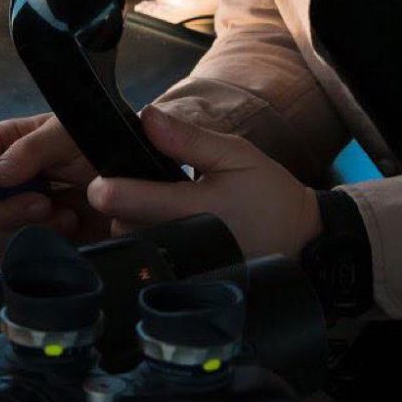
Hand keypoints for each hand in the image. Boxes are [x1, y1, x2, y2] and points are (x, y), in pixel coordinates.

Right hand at [0, 113, 108, 258]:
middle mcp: (6, 182)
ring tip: (67, 219)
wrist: (135, 181)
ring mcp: (17, 216)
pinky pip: (10, 261)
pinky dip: (31, 256)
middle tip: (43, 205)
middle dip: (2, 211)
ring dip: (25, 233)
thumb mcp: (70, 134)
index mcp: (9, 145)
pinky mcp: (31, 245)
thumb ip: (32, 148)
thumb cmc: (102, 144)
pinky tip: (61, 241)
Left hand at [86, 104, 321, 260]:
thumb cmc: (265, 193)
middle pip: (121, 225)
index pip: (128, 202)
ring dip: (132, 224)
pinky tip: (164, 228)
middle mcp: (183, 246)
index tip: (103, 178)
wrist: (297, 238)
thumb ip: (188, 139)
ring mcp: (183, 270)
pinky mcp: (184, 283)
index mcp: (194, 209)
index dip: (108, 187)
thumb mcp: (234, 154)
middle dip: (120, 204)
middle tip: (136, 184)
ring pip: (132, 246)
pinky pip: (149, 264)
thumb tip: (147, 117)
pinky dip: (147, 245)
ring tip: (153, 206)